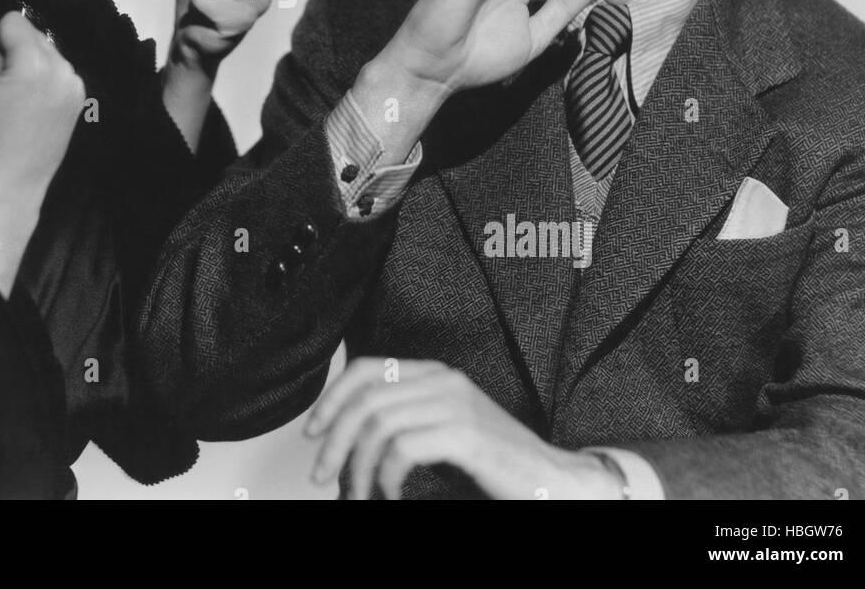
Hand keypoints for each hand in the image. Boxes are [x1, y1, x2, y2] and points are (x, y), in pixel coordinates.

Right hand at [0, 11, 85, 294]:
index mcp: (35, 64)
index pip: (13, 21)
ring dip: (30, 65)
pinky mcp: (80, 97)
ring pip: (47, 51)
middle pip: (33, 34)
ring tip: (18, 102)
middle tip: (3, 91)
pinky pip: (58, 70)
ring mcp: (76, 84)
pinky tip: (33, 108)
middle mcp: (63, 68)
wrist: (13, 183)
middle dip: (15, 53)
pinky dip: (44, 79)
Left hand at [305, 357, 622, 499]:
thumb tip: (343, 453)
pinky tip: (391, 495)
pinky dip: (387, 476)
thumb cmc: (494, 468)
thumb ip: (398, 433)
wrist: (553, 483)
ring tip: (361, 494)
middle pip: (365, 399)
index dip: (331, 398)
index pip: (366, 369)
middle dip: (335, 440)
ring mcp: (456, 403)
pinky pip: (403, 448)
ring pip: (379, 423)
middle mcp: (444, 380)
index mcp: (434, 374)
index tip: (311, 433)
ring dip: (359, 466)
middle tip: (322, 476)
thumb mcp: (437, 440)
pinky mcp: (467, 433)